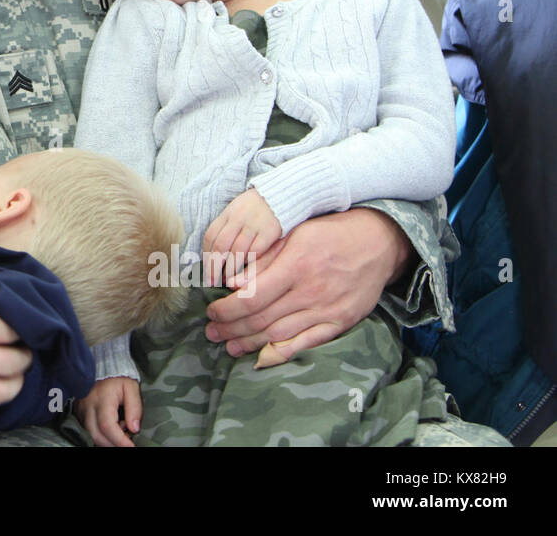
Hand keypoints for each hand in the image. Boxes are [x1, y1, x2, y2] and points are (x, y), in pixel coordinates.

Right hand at [74, 376, 141, 446]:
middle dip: (114, 444)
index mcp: (102, 399)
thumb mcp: (131, 387)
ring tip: (121, 432)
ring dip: (107, 440)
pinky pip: (88, 431)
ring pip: (91, 435)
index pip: (107, 426)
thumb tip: (134, 429)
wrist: (101, 367)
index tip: (131, 446)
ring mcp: (81, 411)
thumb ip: (135, 408)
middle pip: (97, 435)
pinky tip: (111, 430)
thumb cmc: (117, 378)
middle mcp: (88, 407)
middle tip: (128, 441)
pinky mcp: (79, 414)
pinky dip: (101, 435)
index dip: (119, 440)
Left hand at [203, 188, 280, 285]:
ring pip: (237, 251)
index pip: (210, 237)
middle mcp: (238, 218)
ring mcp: (254, 224)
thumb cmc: (255, 209)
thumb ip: (225, 230)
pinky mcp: (270, 231)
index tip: (205, 272)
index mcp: (227, 214)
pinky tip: (247, 272)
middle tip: (213, 283)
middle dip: (214, 267)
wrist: (281, 195)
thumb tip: (211, 257)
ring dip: (231, 268)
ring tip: (227, 281)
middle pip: (221, 246)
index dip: (206, 257)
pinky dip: (249, 263)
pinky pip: (257, 251)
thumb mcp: (236, 212)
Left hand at [205, 207, 409, 362]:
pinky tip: (262, 358)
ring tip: (229, 346)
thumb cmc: (330, 233)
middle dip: (232, 329)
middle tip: (212, 333)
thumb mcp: (294, 233)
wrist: (378, 242)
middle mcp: (311, 291)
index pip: (252, 298)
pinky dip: (282, 353)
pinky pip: (307, 343)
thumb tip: (234, 284)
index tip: (212, 311)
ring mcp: (328, 310)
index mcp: (296, 265)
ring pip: (280, 334)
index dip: (227, 309)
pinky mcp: (341, 322)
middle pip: (262, 319)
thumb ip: (264, 259)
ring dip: (250, 343)